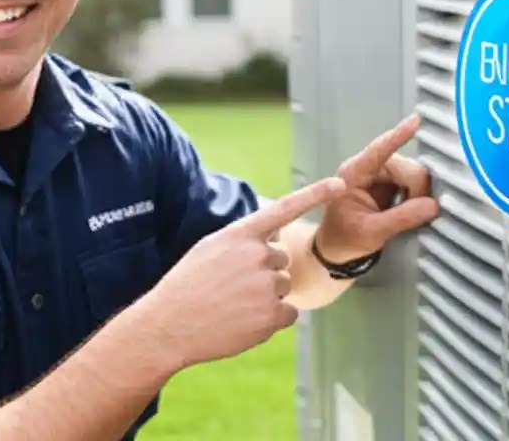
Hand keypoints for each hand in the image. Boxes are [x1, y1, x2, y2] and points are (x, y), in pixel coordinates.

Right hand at [133, 176, 346, 370]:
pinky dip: (270, 320)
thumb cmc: (186, 287)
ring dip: (265, 298)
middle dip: (264, 274)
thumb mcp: (210, 250)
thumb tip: (273, 245)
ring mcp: (266, 285)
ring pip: (284, 287)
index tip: (340, 184)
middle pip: (282, 261)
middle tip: (231, 288)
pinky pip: (288, 314)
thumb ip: (244, 242)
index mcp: (241, 234)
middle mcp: (258, 255)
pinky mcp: (272, 314)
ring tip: (232, 306)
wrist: (168, 326)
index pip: (285, 208)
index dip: (315, 194)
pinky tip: (243, 322)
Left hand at [317, 113, 438, 261]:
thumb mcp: (372, 233)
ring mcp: (381, 174)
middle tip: (414, 214)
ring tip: (408, 215)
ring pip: (414, 175)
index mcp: (354, 173)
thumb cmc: (346, 239)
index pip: (379, 150)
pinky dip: (417, 196)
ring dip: (417, 194)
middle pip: (406, 167)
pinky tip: (410, 209)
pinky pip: (414, 183)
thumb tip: (433, 205)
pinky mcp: (391, 183)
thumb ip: (401, 218)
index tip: (415, 120)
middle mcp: (368, 168)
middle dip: (416, 190)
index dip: (398, 136)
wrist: (337, 250)